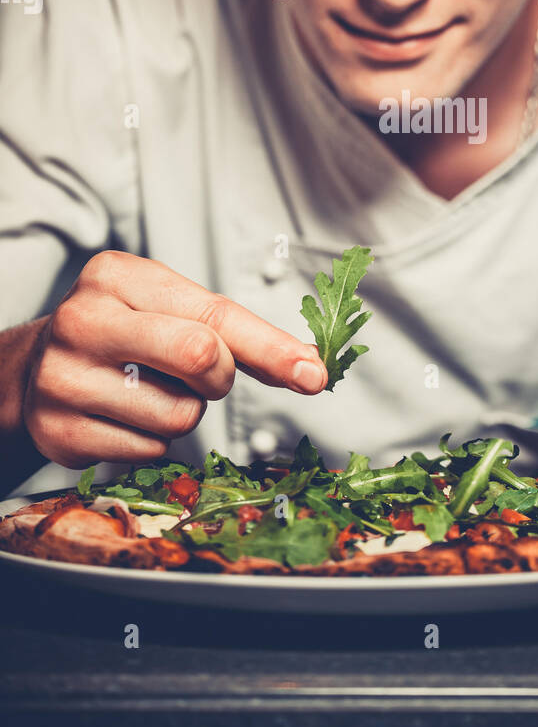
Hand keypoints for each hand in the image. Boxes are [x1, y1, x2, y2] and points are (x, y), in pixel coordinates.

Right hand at [23, 251, 327, 467]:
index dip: (271, 348)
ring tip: (148, 391)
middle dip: (219, 377)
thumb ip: (236, 334)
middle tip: (201, 376)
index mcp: (118, 276)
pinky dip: (153, 440)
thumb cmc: (122, 331)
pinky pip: (149, 450)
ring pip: (179, 416)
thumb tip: (309, 368)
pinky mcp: (59, 432)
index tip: (313, 374)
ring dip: (183, 412)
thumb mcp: (169, 307)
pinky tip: (123, 416)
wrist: (34, 369)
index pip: (214, 314)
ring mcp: (64, 378)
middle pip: (199, 356)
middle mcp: (84, 320)